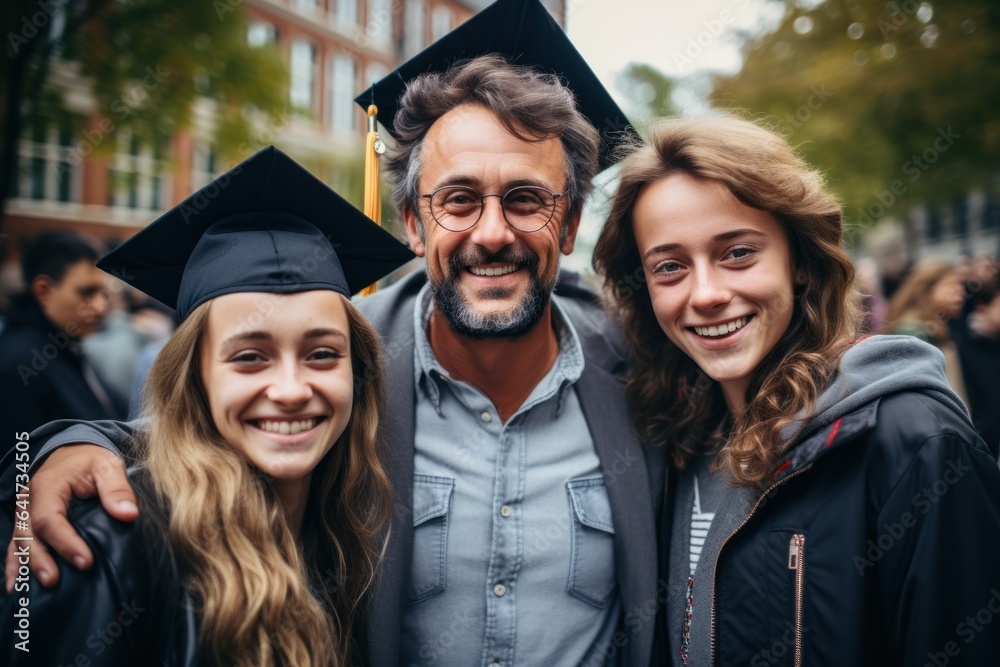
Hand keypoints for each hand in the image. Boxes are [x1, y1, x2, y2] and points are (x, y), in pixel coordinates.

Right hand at [5, 445, 137, 591]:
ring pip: (18, 542)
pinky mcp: (24, 521)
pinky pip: (15, 544)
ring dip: (25, 567)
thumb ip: (117, 488)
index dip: (66, 543)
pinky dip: (14, 565)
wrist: (70, 451)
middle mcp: (29, 501)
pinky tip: (16, 587)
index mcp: (48, 486)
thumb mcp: (107, 465)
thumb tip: (128, 514)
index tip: (86, 562)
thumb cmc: (90, 460)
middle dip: (40, 560)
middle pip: (28, 535)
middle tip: (55, 581)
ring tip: (31, 591)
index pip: (51, 519)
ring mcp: (23, 512)